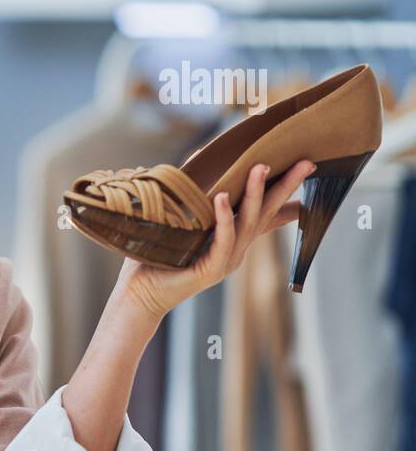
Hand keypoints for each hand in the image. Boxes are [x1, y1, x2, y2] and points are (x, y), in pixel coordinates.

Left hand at [119, 158, 317, 318]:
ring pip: (247, 222)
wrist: (142, 295)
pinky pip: (222, 240)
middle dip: (286, 186)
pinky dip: (223, 218)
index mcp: (233, 238)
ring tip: (260, 167)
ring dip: (254, 193)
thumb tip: (199, 155)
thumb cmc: (158, 256)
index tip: (308, 168)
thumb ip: (194, 193)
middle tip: (306, 163)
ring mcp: (227, 260)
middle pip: (266, 212)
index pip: (267, 212)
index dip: (287, 193)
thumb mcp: (182, 221)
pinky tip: (220, 197)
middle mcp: (236, 248)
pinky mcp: (211, 269)